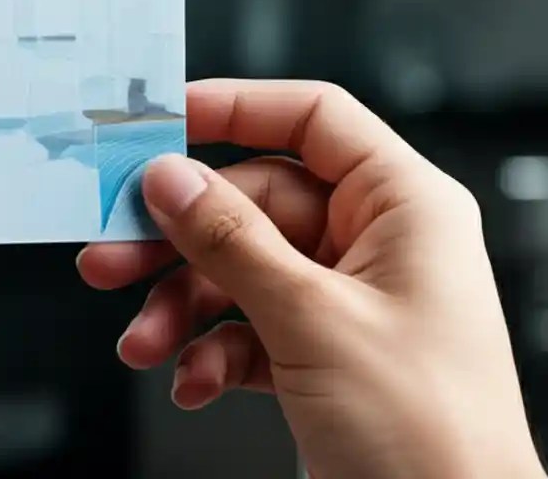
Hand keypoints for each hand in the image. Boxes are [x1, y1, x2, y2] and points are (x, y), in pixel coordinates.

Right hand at [78, 80, 544, 478]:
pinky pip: (244, 328)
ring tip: (143, 340)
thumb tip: (170, 180)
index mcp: (402, 208)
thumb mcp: (313, 321)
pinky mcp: (320, 354)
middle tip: (112, 252)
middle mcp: (374, 245)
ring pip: (237, 271)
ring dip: (180, 306)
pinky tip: (190, 379)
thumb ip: (232, 241)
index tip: (161, 124)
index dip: (235, 110)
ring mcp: (344, 301)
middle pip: (252, 204)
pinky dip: (208, 351)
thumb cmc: (435, 436)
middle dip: (177, 240)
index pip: (313, 120)